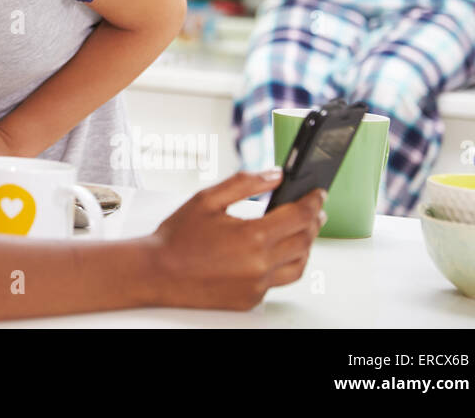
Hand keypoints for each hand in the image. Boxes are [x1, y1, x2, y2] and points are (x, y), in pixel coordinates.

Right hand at [148, 170, 325, 311]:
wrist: (156, 272)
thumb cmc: (177, 236)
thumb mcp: (207, 199)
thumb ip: (244, 184)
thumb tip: (275, 175)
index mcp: (252, 236)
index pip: (300, 216)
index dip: (313, 202)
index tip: (318, 194)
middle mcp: (260, 264)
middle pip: (305, 241)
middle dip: (313, 222)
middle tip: (313, 211)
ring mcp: (258, 285)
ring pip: (299, 265)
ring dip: (305, 246)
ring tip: (299, 232)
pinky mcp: (251, 299)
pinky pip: (278, 281)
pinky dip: (282, 265)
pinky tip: (272, 252)